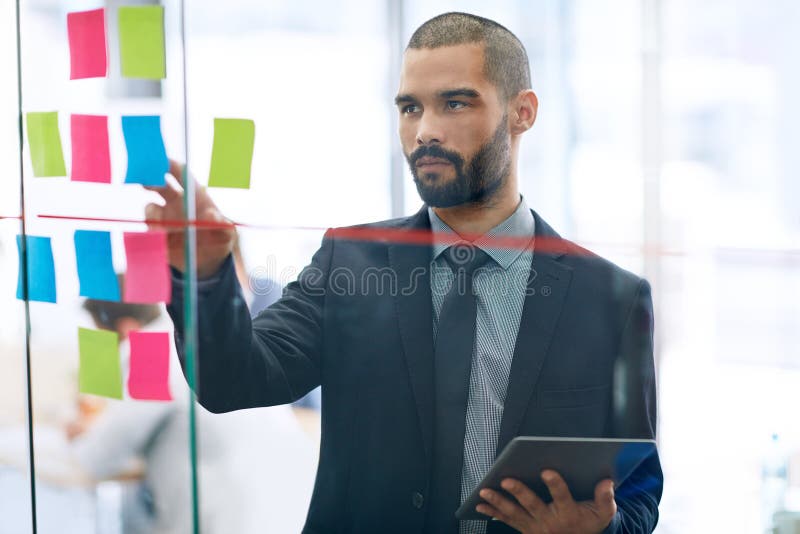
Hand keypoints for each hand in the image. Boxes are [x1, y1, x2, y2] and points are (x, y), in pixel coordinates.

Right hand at [144, 160, 235, 277]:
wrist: (208, 263)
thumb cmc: (219, 241)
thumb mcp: (226, 234)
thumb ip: (222, 224)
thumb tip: (212, 215)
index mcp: (193, 196)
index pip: (181, 174)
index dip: (171, 166)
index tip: (162, 161)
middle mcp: (175, 203)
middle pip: (159, 186)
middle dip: (150, 180)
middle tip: (145, 181)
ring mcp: (164, 218)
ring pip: (150, 208)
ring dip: (153, 215)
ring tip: (162, 229)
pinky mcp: (157, 235)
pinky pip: (149, 230)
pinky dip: (152, 233)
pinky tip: (160, 240)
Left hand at [476, 470, 615, 533]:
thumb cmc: (590, 524)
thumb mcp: (604, 514)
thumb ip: (605, 498)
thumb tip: (607, 481)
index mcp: (569, 514)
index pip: (562, 497)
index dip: (555, 484)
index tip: (547, 470)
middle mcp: (550, 522)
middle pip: (533, 505)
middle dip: (519, 492)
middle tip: (506, 479)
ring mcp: (536, 527)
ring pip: (515, 513)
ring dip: (498, 502)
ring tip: (485, 490)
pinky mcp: (526, 529)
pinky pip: (507, 521)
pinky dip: (493, 513)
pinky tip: (480, 504)